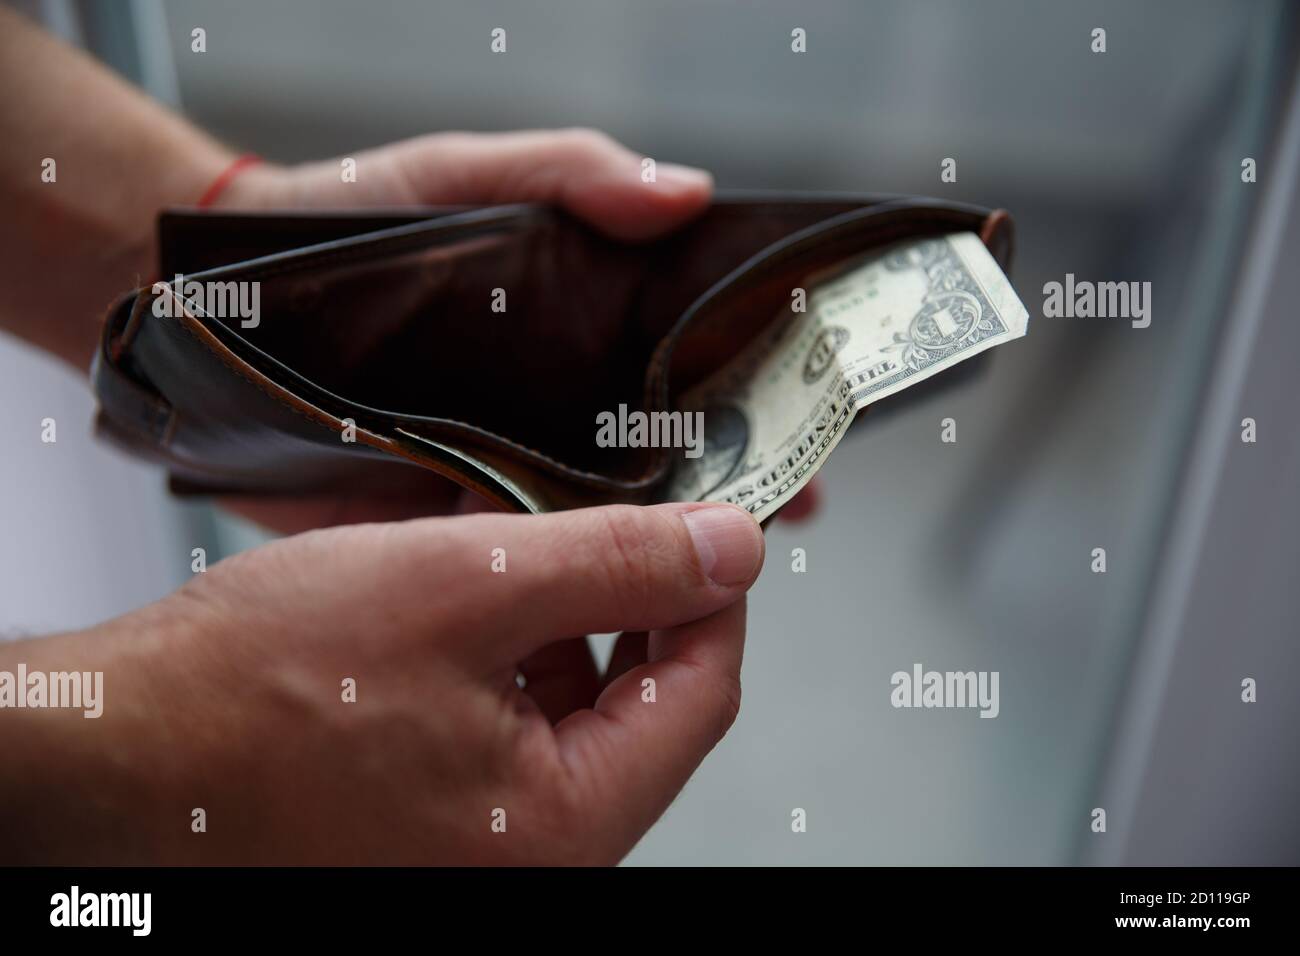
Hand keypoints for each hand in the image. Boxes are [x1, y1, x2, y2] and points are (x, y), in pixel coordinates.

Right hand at [0, 502, 763, 863]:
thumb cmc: (252, 690)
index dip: (713, 595)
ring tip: (507, 537)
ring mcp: (479, 843)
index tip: (705, 527)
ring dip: (554, 615)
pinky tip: (461, 588)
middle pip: (637, 705)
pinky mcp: (430, 817)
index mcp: (564, 826)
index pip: (702, 695)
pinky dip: (499, 650)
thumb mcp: (467, 587)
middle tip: (596, 513)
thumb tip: (731, 551)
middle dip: (623, 597)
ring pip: (567, 708)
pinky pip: (503, 726)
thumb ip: (618, 566)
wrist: (110, 752)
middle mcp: (530, 856)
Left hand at [213, 128, 819, 530]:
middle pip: (663, 454)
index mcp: (573, 327)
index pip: (688, 367)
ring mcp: (500, 470)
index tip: (810, 428)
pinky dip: (566, 586)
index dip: (755, 397)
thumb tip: (685, 191)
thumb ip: (566, 173)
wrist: (218, 308)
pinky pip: (517, 561)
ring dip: (663, 548)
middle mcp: (550, 406)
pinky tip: (615, 605)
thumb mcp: (462, 174)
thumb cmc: (343, 223)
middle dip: (731, 487)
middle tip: (790, 509)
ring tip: (723, 575)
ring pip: (601, 519)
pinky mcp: (442, 528)